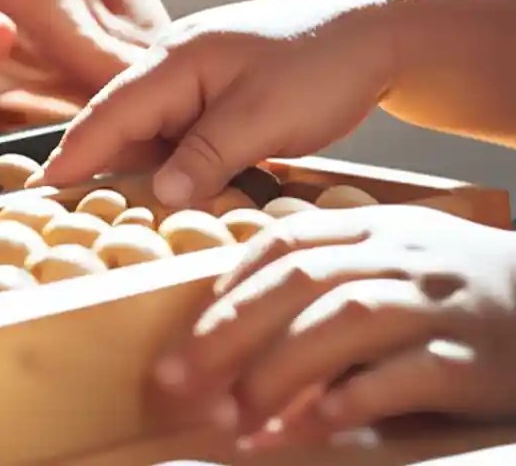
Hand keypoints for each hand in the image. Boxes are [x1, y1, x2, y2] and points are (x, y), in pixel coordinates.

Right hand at [36, 0, 400, 204]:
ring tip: (125, 213)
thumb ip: (206, 157)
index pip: (108, 112)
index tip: (39, 190)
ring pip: (151, 132)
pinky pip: (180, 133)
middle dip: (99, 167)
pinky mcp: (217, 94)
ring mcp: (196, 78)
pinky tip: (179, 191)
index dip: (73, 153)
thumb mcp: (262, 118)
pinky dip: (175, 163)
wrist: (378, 34)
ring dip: (143, 170)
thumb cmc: (323, 64)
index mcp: (174, 60)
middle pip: (122, 123)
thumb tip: (158, 196)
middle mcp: (174, 65)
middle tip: (73, 215)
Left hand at [150, 207, 515, 451]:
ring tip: (236, 418)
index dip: (229, 286)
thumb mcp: (399, 261)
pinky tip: (313, 425)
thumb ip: (330, 276)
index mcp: (376, 228)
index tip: (185, 333)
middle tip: (179, 379)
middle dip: (229, 332)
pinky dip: (354, 397)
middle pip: (301, 283)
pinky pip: (405, 374)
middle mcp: (403, 257)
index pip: (286, 243)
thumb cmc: (464, 293)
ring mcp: (441, 304)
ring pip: (345, 322)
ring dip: (279, 372)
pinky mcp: (473, 359)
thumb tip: (238, 321)